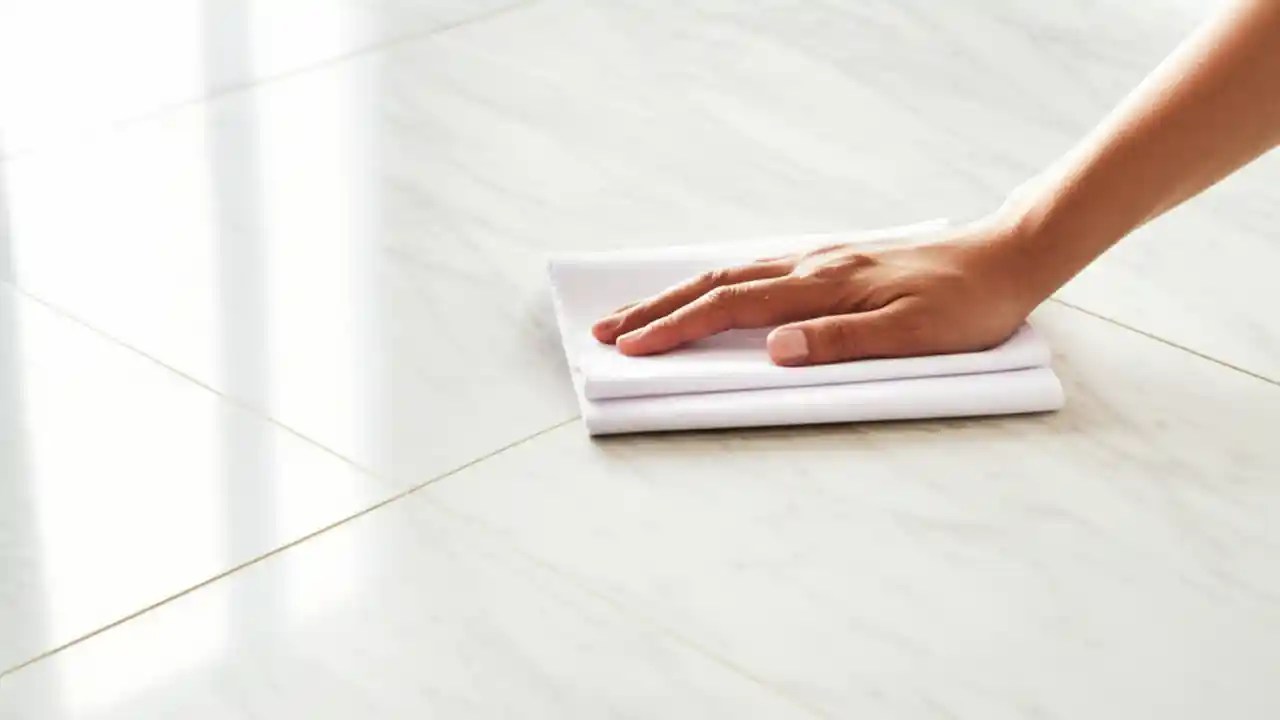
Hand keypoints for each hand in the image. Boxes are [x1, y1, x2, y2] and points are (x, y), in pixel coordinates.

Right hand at [591, 219, 1048, 366]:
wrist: (1007, 255)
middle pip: (716, 284)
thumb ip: (842, 342)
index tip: (632, 347)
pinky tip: (712, 290)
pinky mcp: (835, 263)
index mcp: (823, 285)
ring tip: (641, 314)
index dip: (677, 328)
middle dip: (658, 310)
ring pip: (732, 274)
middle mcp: (812, 266)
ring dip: (681, 295)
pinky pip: (758, 270)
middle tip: (607, 330)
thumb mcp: (914, 333)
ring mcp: (821, 260)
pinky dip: (717, 283)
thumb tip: (774, 350)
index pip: (732, 307)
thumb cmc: (967, 303)